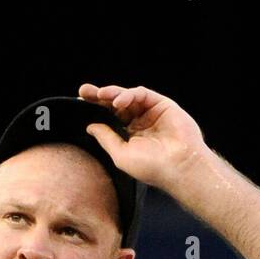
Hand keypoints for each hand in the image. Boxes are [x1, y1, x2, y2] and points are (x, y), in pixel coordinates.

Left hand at [77, 83, 208, 191]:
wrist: (179, 165)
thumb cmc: (152, 167)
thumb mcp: (121, 155)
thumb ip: (106, 139)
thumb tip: (91, 126)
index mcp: (130, 137)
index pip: (109, 119)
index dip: (96, 110)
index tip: (80, 102)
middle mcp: (139, 123)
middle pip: (116, 105)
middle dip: (99, 96)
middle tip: (84, 90)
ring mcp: (151, 113)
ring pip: (128, 97)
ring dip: (112, 94)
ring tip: (100, 95)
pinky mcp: (162, 104)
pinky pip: (142, 94)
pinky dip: (129, 94)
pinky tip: (119, 102)